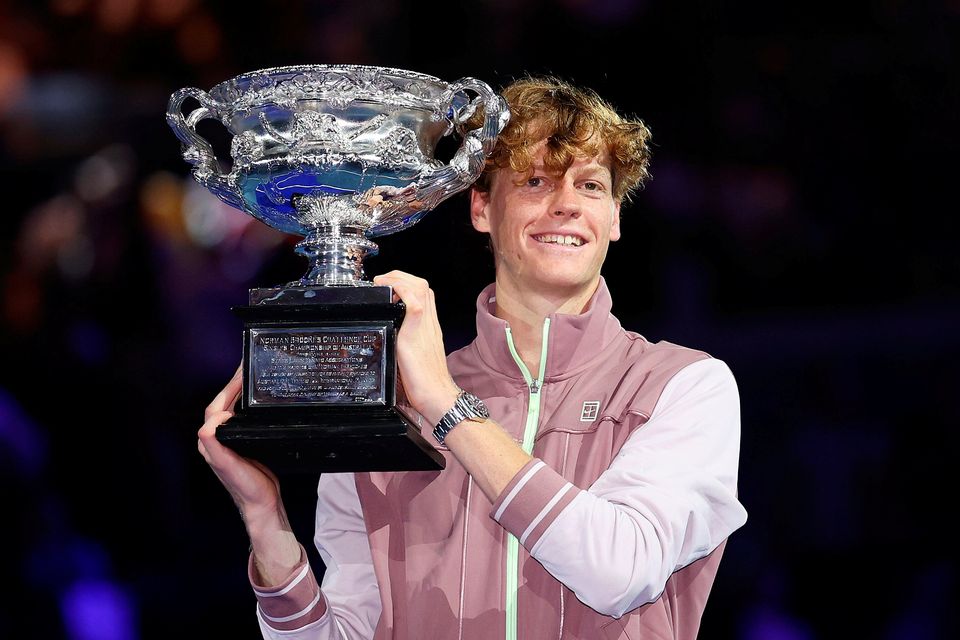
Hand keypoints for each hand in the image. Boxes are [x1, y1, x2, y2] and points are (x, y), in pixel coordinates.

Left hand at [197, 366, 281, 524]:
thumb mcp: (226, 463)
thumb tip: (215, 417)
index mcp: (210, 441)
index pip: (215, 407)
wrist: (262, 504)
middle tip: (247, 370)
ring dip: (239, 393)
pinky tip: (258, 401)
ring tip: (252, 379)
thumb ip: (214, 440)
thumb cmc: (245, 486)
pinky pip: (242, 418)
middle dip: (233, 386)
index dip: (227, 390)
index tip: (241, 376)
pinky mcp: (245, 444)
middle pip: (222, 405)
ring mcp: (231, 442)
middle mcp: (218, 440)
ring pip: (231, 410)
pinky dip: (248, 405)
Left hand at [373, 271, 459, 424]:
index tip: (388, 287)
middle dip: (399, 275)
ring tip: (382, 284)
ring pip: (419, 288)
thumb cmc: (427, 384)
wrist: (438, 397)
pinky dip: (402, 292)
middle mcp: (429, 323)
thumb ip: (405, 344)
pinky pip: (414, 304)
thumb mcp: (415, 357)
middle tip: (382, 282)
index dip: (405, 283)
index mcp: (429, 327)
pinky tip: (390, 294)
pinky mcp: (417, 334)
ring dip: (397, 279)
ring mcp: (425, 327)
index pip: (422, 293)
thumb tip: (386, 341)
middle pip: (421, 285)